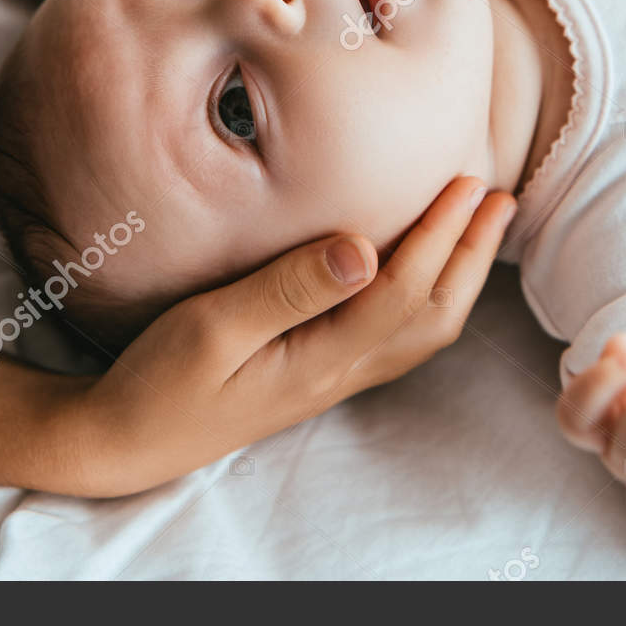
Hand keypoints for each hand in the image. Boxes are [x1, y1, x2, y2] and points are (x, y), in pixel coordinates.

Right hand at [70, 177, 515, 495]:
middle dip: (471, 254)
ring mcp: (331, 377)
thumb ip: (286, 289)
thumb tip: (362, 249)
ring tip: (478, 226)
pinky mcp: (315, 372)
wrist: (126, 441)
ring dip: (458, 275)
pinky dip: (427, 295)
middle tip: (500, 198)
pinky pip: (394, 336)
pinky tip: (419, 269)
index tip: (468, 185)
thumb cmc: (159, 383)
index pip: (403, 291)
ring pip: (421, 330)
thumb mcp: (212, 329)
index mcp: (320, 358)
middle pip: (432, 314)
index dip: (442, 235)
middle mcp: (339, 372)